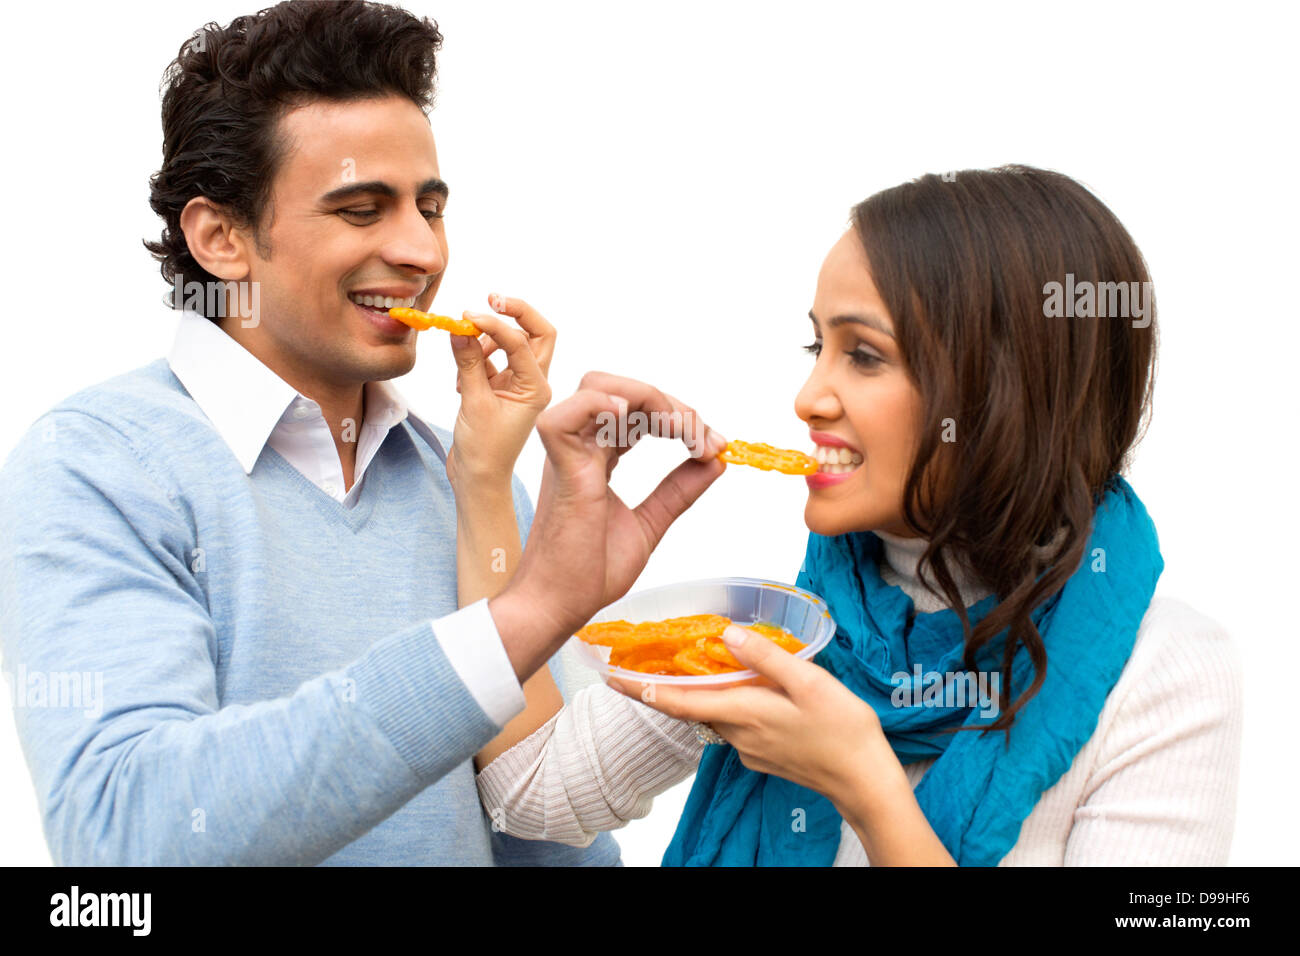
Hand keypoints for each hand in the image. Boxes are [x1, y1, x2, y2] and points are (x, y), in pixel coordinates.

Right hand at [446, 294, 554, 489]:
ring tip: (463, 358)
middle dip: (515, 313)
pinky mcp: (499, 389)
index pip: (523, 341)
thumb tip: (461, 327)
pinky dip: (474, 359)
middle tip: (490, 299)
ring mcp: (517, 385)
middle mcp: (532, 383)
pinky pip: (491, 360)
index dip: (496, 324)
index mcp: (537, 388)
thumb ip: (469, 362)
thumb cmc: (484, 450)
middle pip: (536, 333)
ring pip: (512, 344)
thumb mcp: (474, 402)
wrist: (478, 479)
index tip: (468, 317)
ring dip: (487, 341)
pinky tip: (459, 381)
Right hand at [490, 372, 728, 679]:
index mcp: (598, 458)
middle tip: (702, 437)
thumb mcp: (650, 523)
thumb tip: (715, 461)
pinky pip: (566, 416)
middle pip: (622, 391)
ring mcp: (568, 456)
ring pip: (597, 388)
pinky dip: (601, 404)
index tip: (714, 446)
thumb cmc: (588, 573)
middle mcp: (582, 449)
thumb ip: (679, 491)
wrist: (559, 606)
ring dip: (647, 398)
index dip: (679, 418)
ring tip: (679, 429)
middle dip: (670, 403)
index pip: (639, 412)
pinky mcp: (561, 470)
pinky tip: (634, 419)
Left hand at [608, 624, 897, 812]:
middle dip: (661, 688)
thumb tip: (728, 634)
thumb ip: (767, 658)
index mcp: (744, 714)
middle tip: (638, 665)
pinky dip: (721, 705)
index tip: (610, 678)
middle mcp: (739, 735)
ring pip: (711, 716)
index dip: (641, 690)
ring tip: (682, 667)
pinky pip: (731, 725)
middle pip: (689, 709)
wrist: (865, 782)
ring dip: (693, 695)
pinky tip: (735, 688)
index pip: (678, 702)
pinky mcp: (763, 755)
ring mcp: (750, 749)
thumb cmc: (844, 731)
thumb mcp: (810, 683)